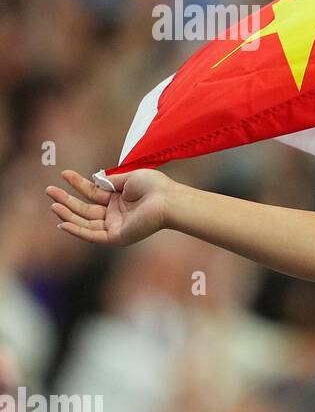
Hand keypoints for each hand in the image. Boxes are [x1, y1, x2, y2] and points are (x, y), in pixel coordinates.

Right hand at [47, 168, 173, 246]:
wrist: (168, 200)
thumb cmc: (154, 187)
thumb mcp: (128, 178)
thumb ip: (110, 180)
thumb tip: (94, 178)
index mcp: (119, 199)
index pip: (93, 193)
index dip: (78, 184)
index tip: (64, 174)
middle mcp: (116, 214)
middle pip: (85, 208)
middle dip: (67, 200)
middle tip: (49, 190)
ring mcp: (116, 226)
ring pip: (86, 222)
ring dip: (68, 214)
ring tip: (52, 204)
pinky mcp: (117, 237)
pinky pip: (93, 235)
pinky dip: (77, 230)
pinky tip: (63, 223)